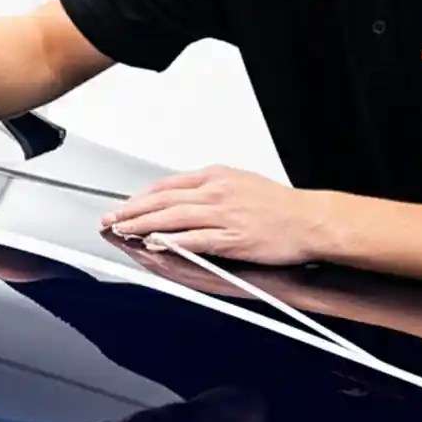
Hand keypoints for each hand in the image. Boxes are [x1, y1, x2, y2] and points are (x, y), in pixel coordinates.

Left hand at [101, 165, 332, 264]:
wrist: (310, 220)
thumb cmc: (280, 206)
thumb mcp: (241, 183)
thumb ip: (210, 190)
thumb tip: (183, 198)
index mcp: (216, 177)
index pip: (167, 185)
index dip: (140, 197)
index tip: (124, 206)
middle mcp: (216, 192)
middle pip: (162, 200)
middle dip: (131, 211)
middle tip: (111, 220)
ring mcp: (223, 214)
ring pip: (172, 218)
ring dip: (142, 226)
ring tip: (122, 233)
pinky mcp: (232, 237)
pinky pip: (194, 239)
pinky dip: (171, 242)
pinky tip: (154, 245)